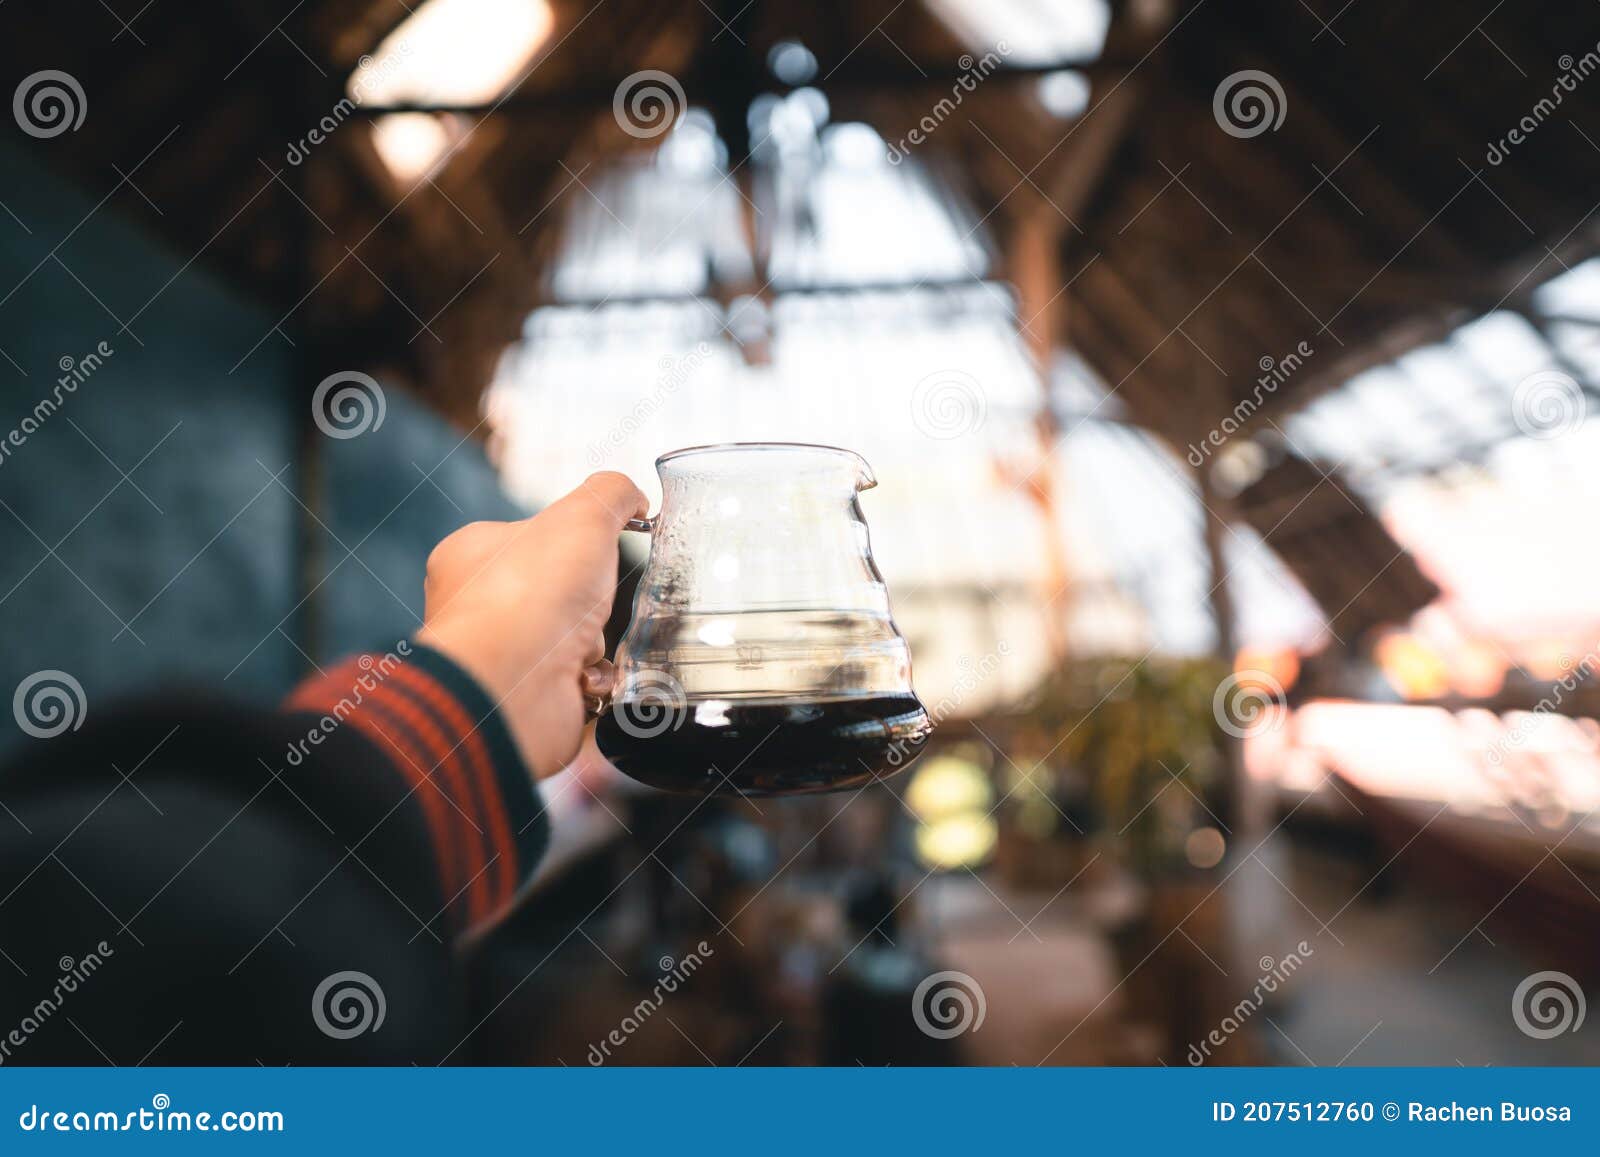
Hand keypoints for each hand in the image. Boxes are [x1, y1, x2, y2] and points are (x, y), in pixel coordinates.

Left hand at [415, 472, 646, 778]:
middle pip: (559, 593)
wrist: (514, 684)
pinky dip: (593, 681)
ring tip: (581, 646)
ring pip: (575, 640)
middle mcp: (476, 608)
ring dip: (593, 643)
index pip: (530, 538)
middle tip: (589, 601)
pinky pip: (579, 683)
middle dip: (587, 601)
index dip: (572, 543)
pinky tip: (582, 676)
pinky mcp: (524, 699)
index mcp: (470, 557)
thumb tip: (634, 499)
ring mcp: (500, 657)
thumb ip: (612, 494)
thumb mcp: (585, 514)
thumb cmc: (529, 595)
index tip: (596, 548)